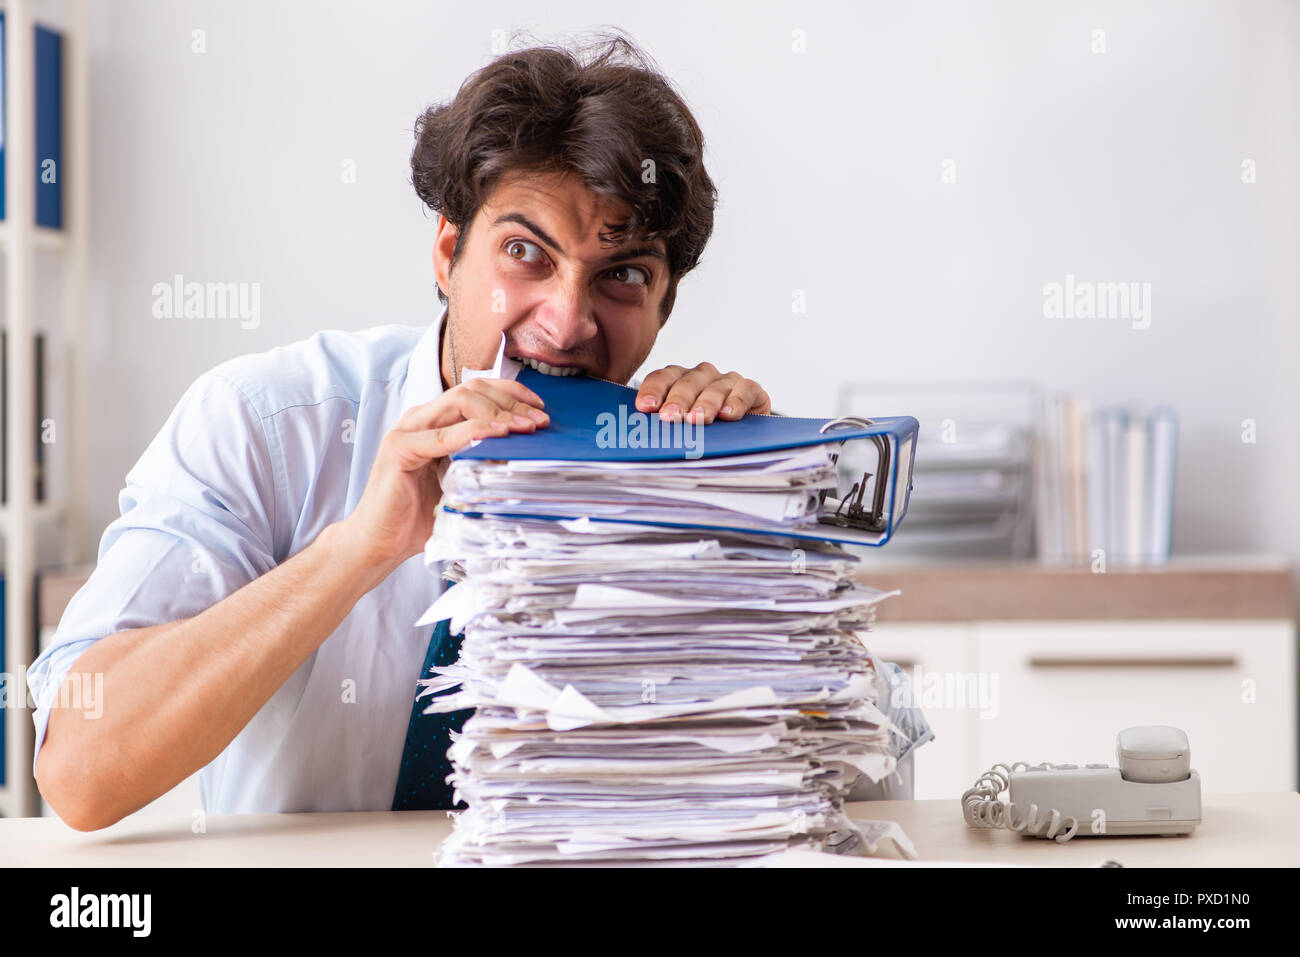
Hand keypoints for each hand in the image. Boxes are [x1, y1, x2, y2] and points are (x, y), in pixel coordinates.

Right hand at [338, 378, 549, 573]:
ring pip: (459, 401)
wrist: (379, 543)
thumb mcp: (462, 483)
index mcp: (434, 422)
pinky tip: (498, 435)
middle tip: (539, 420)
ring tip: (525, 427)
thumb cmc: (418, 517)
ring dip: (498, 412)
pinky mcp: (400, 450)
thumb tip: (526, 458)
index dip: (510, 393)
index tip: (539, 409)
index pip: (476, 391)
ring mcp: (407, 431)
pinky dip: (475, 431)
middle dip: (511, 401)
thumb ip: (483, 464)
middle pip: (472, 390)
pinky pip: (443, 436)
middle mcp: (420, 420)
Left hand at [634, 362, 771, 424]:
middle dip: (678, 400)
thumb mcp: (681, 428)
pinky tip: (728, 414)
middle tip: (669, 417)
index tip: (645, 407)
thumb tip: (643, 435)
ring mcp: (727, 381)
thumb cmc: (705, 432)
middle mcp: (702, 376)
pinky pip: (745, 390)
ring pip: (714, 387)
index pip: (662, 378)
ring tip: (697, 420)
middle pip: (687, 382)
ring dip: (705, 404)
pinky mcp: (751, 390)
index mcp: (679, 379)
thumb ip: (663, 426)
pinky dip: (737, 401)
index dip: (653, 390)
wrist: (743, 437)